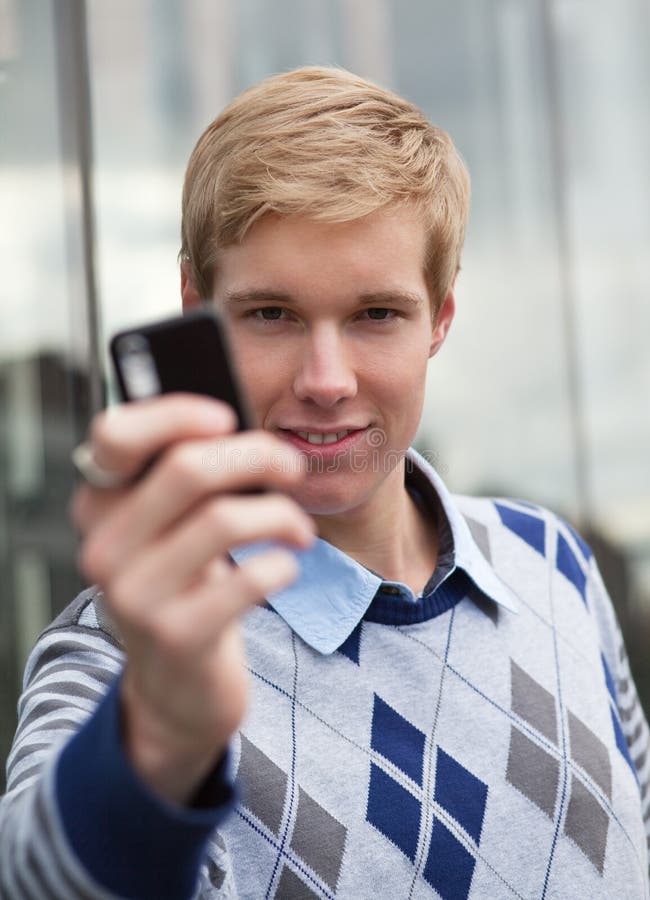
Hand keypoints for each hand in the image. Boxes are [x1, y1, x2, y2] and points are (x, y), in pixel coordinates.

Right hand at [72, 394, 314, 803]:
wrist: (177, 688)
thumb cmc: (188, 586)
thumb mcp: (174, 528)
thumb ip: (186, 478)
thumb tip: (238, 428)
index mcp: (101, 506)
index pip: (116, 435)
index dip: (174, 414)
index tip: (228, 417)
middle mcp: (105, 547)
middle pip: (187, 468)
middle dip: (257, 455)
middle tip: (291, 466)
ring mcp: (136, 595)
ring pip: (224, 519)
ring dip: (280, 514)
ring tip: (298, 529)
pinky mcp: (177, 636)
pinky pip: (249, 579)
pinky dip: (282, 565)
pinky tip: (286, 567)